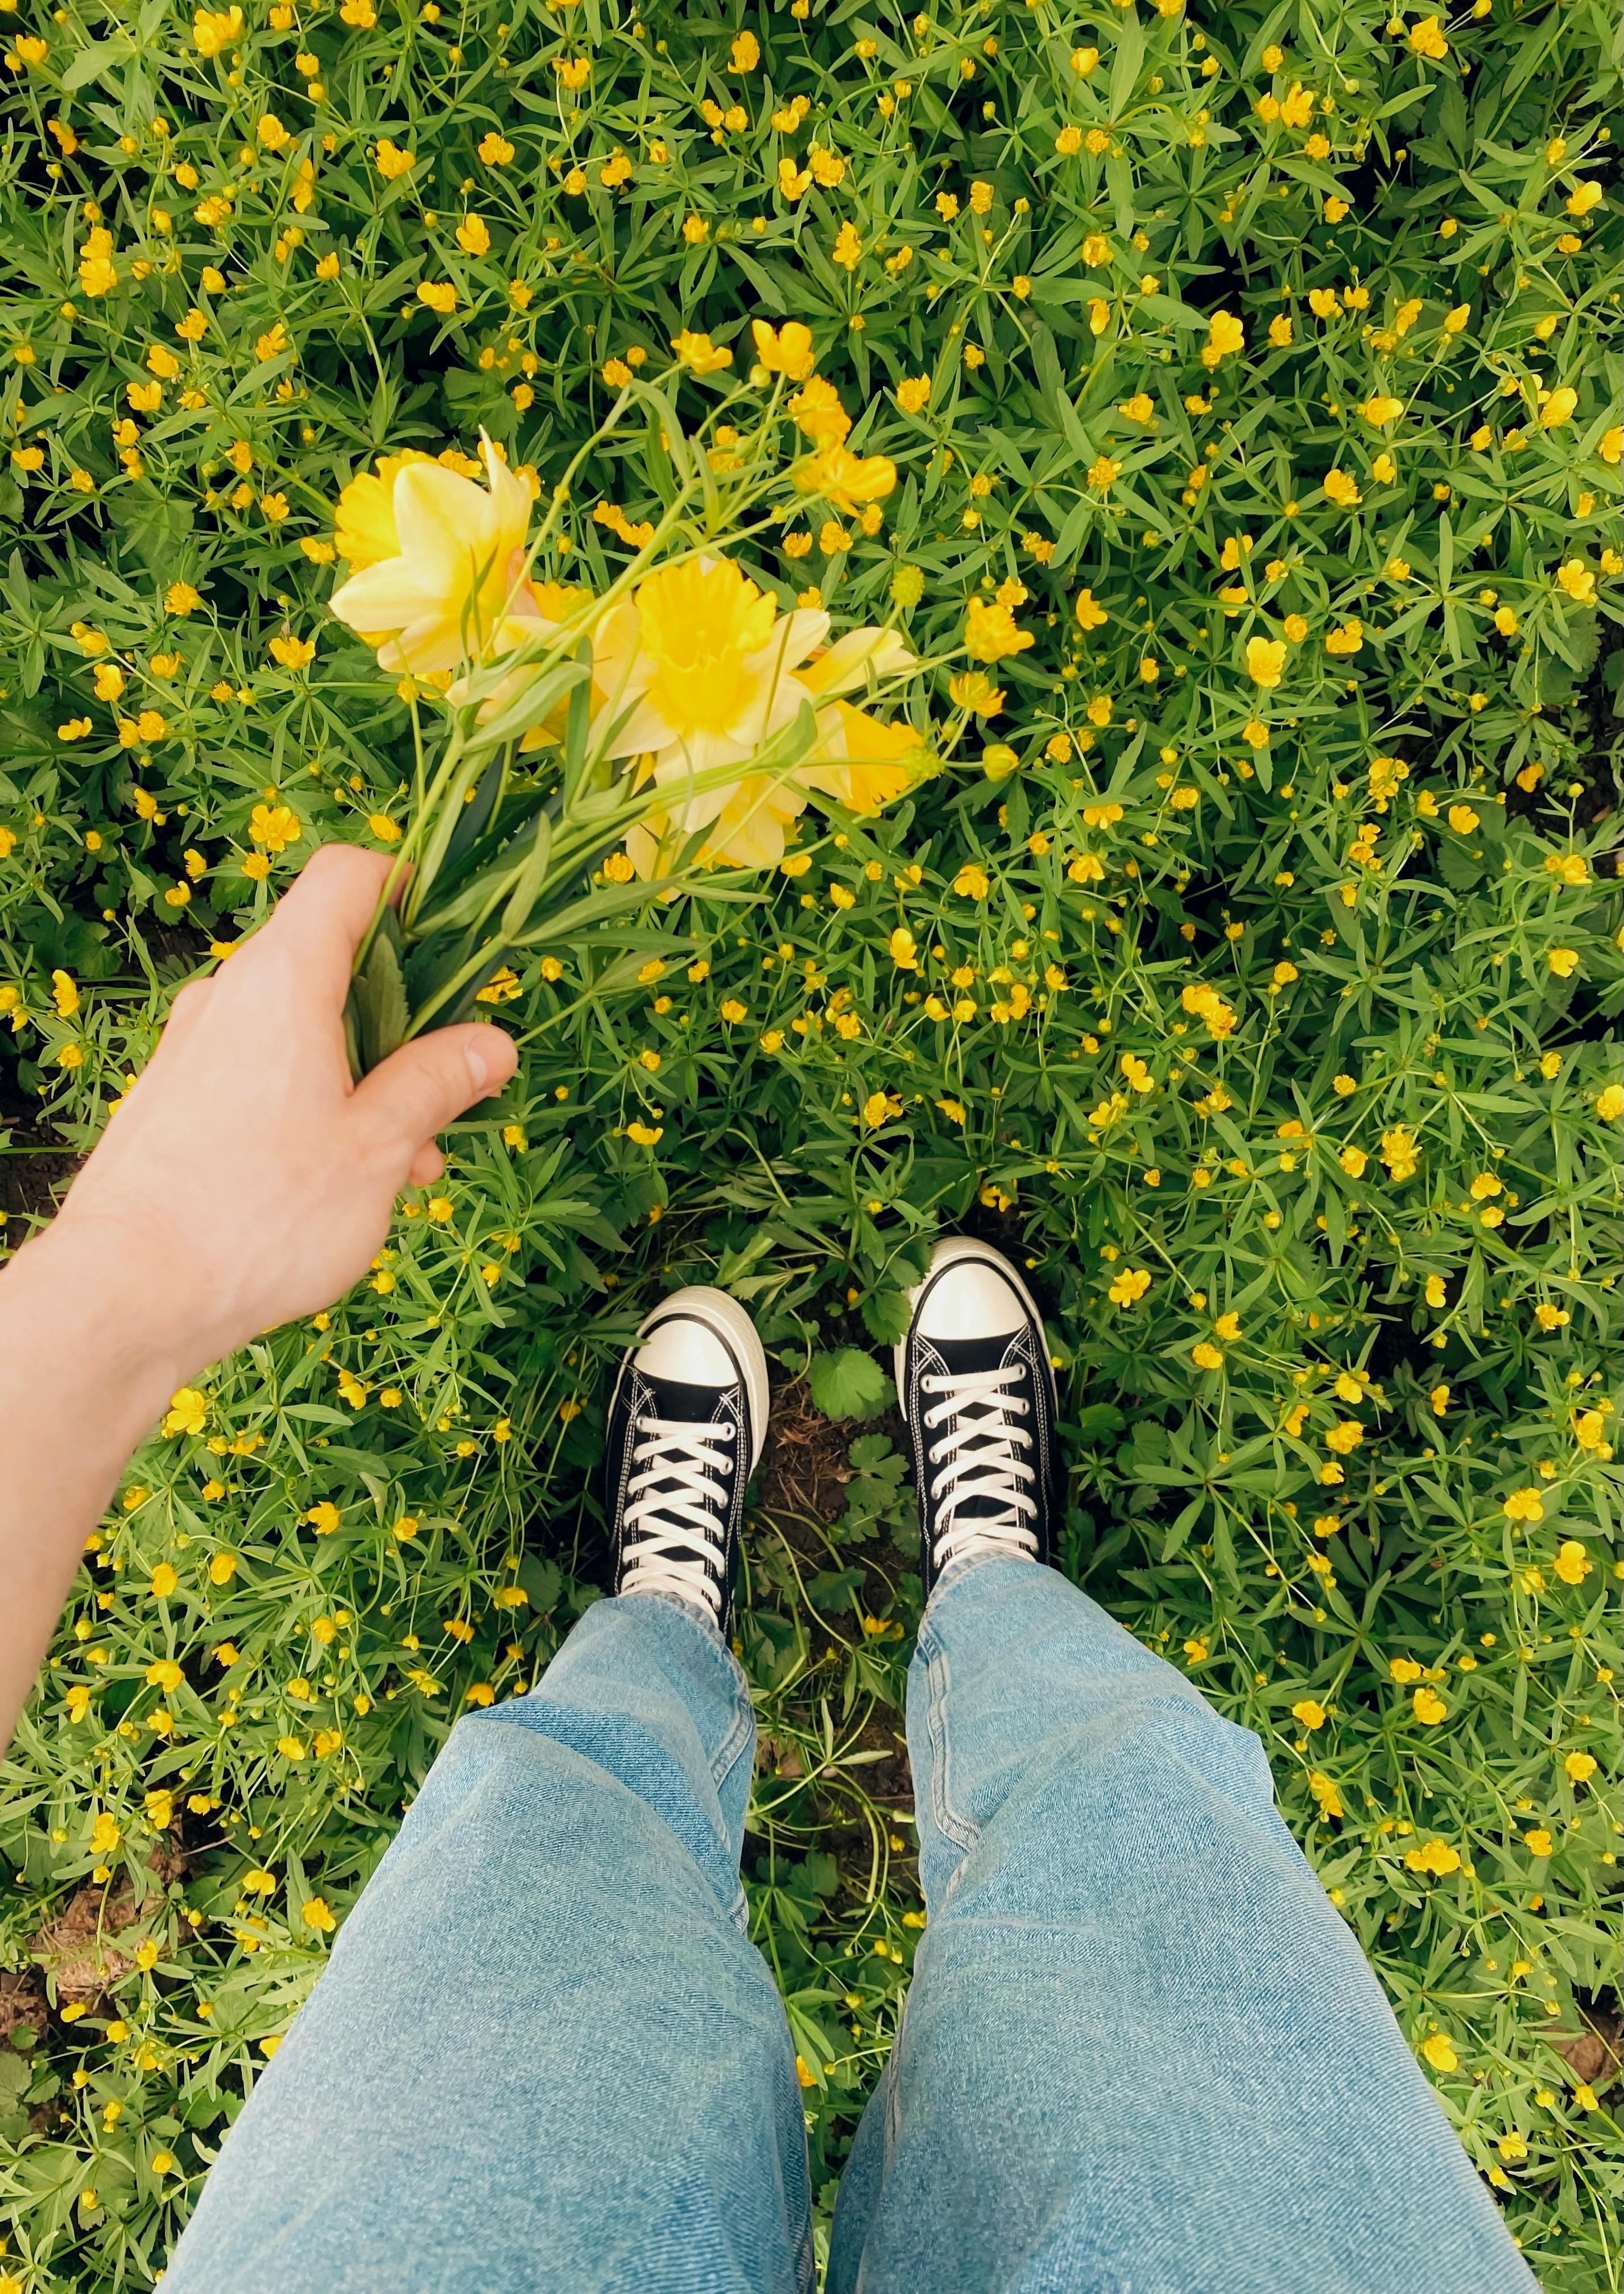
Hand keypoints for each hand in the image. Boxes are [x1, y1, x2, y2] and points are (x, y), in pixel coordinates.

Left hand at [35, 842, 516, 1388]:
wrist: (123, 1294)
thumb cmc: (258, 1218)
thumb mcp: (378, 1150)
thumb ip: (437, 1085)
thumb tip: (493, 1045)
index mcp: (283, 981)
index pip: (347, 878)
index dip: (408, 886)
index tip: (454, 932)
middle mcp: (230, 996)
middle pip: (333, 961)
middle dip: (405, 1018)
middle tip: (452, 1089)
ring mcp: (194, 1046)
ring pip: (302, 1031)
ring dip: (366, 1077)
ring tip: (406, 1166)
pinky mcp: (174, 1097)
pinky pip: (262, 1073)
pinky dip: (314, 1104)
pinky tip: (340, 1183)